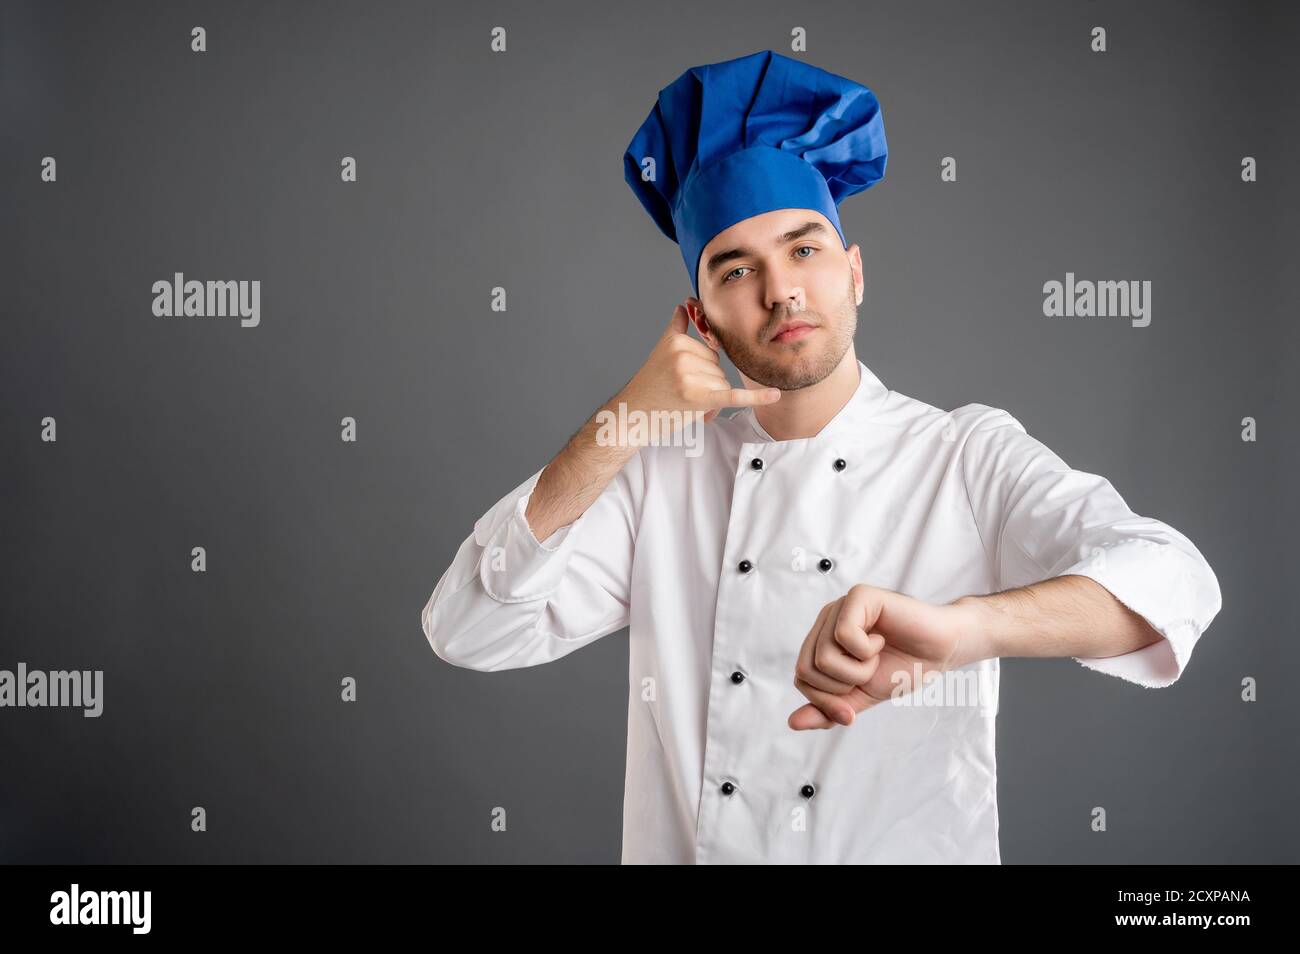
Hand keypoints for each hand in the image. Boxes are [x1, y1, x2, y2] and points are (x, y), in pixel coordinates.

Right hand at [616, 301, 780, 426]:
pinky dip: (756, 398)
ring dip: (709, 400)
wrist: (631, 415)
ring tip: (682, 404)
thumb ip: (676, 328)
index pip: (711, 354)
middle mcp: (683, 355)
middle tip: (680, 395)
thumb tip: (684, 306)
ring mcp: (690, 376)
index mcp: (678, 341)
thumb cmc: (649, 387)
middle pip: (718, 370)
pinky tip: (774, 395)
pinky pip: (733, 396)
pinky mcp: (697, 397)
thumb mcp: (660, 351)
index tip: (680, 379)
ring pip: (721, 386)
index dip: (702, 371)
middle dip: (706, 387)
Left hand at [788, 584, 982, 730]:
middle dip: (841, 687)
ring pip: (823, 656)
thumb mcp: (860, 696)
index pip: (801, 677)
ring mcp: (840, 606)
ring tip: (877, 656)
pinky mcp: (858, 596)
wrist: (942, 652)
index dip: (825, 701)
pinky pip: (844, 635)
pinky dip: (866, 650)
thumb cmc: (903, 667)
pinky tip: (881, 639)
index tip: (852, 712)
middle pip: (806, 668)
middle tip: (868, 674)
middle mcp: (826, 620)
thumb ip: (828, 709)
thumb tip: (793, 723)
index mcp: (822, 640)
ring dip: (857, 670)